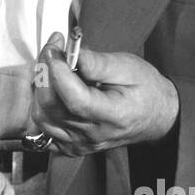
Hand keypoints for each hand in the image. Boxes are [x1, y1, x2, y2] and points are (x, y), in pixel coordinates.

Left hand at [30, 33, 178, 157]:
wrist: (155, 116)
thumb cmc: (145, 90)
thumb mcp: (129, 67)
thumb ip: (99, 63)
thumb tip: (73, 53)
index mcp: (113, 116)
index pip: (74, 99)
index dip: (58, 72)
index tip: (55, 49)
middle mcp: (93, 135)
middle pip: (52, 107)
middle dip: (45, 72)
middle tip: (53, 49)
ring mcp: (80, 143)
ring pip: (43, 117)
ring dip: (40, 88)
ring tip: (52, 66)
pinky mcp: (71, 145)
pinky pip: (44, 128)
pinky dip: (41, 106)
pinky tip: (51, 89)